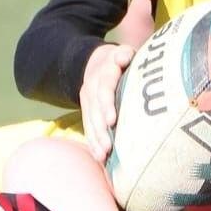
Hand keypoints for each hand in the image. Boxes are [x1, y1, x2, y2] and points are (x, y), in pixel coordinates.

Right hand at [80, 43, 134, 160]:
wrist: (94, 62)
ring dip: (96, 139)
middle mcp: (92, 87)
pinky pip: (87, 127)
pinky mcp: (86, 111)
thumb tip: (123, 57)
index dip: (107, 105)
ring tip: (104, 155)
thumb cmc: (120, 60)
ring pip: (90, 121)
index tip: (112, 121)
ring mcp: (87, 100)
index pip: (104, 88)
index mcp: (104, 72)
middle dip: (101, 130)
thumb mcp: (122, 53)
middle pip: (95, 110)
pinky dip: (93, 142)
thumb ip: (124, 54)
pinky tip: (99, 157)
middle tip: (108, 147)